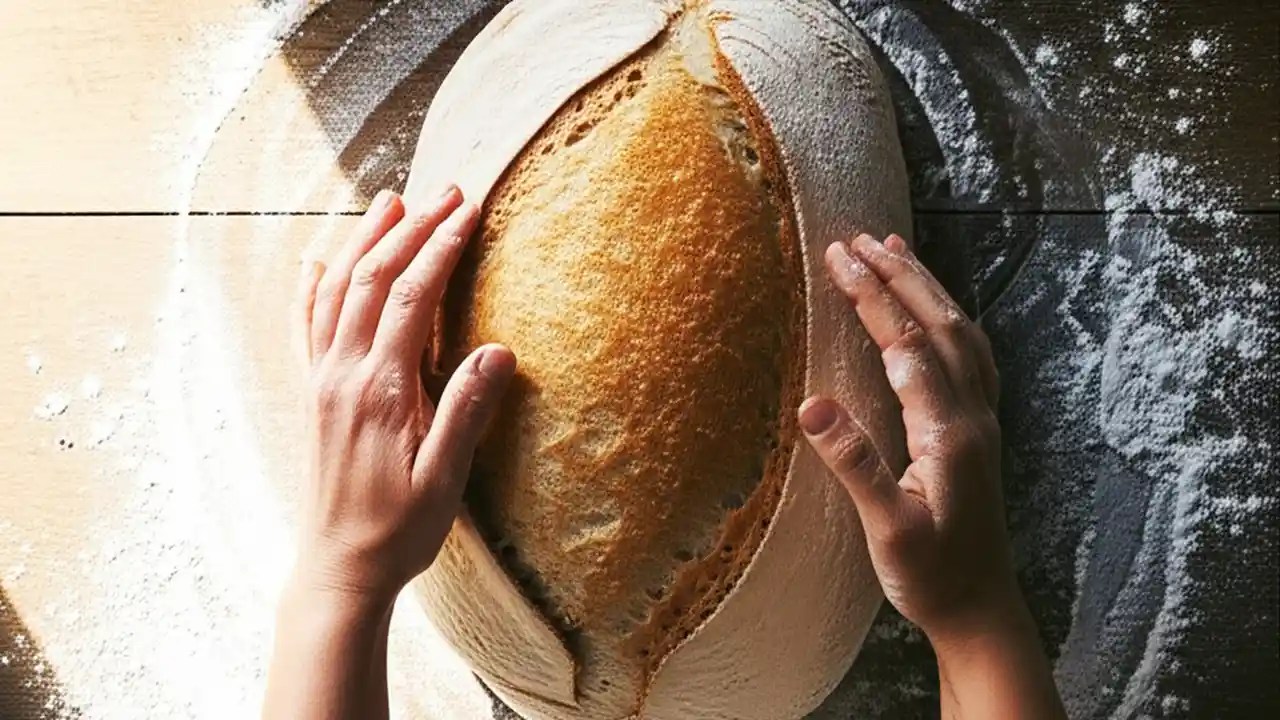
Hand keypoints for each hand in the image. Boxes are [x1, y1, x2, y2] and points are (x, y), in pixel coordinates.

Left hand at [293, 186, 515, 604]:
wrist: (339, 568)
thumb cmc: (398, 530)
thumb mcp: (445, 480)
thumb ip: (467, 411)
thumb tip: (499, 350)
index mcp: (379, 391)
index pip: (411, 298)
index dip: (441, 247)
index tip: (469, 209)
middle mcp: (342, 374)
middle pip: (373, 280)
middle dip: (411, 228)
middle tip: (447, 190)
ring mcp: (322, 381)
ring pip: (335, 290)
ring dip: (364, 240)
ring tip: (392, 201)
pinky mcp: (313, 394)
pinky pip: (305, 324)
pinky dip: (312, 283)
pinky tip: (320, 259)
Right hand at [798, 233, 1018, 641]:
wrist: (982, 611)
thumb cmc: (932, 578)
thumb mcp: (888, 531)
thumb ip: (856, 465)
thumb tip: (812, 403)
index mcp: (948, 432)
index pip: (906, 344)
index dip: (871, 296)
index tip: (838, 256)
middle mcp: (973, 415)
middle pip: (940, 324)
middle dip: (898, 274)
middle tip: (859, 237)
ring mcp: (982, 421)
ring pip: (961, 333)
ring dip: (927, 286)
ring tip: (895, 248)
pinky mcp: (980, 432)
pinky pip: (971, 354)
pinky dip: (948, 316)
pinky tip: (933, 310)